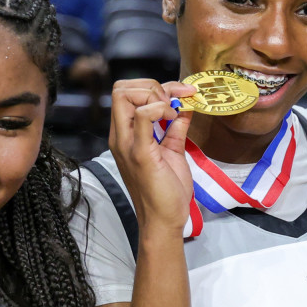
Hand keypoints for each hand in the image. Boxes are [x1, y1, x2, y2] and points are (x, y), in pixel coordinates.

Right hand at [109, 79, 197, 233]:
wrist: (164, 220)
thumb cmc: (166, 191)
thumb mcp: (173, 151)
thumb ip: (175, 128)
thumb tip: (185, 107)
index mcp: (126, 134)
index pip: (125, 92)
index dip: (153, 86)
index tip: (179, 96)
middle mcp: (121, 136)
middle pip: (121, 88)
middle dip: (152, 85)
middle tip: (175, 102)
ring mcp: (127, 144)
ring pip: (125, 95)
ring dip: (155, 94)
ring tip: (174, 111)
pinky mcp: (140, 153)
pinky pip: (144, 115)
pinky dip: (160, 108)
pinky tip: (173, 118)